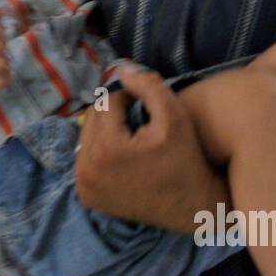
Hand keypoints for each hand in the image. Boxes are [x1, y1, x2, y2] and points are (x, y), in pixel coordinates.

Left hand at [74, 70, 225, 231]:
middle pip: (92, 119)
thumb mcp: (174, 116)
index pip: (107, 103)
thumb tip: (122, 68)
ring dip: (105, 130)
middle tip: (136, 117)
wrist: (192, 207)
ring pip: (86, 138)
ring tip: (129, 134)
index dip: (127, 98)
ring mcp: (84, 186)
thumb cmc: (185, 159)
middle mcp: (87, 169)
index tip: (144, 105)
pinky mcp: (86, 196)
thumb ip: (149, 87)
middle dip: (113, 113)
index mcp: (106, 148)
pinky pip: (85, 160)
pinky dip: (100, 152)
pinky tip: (121, 153)